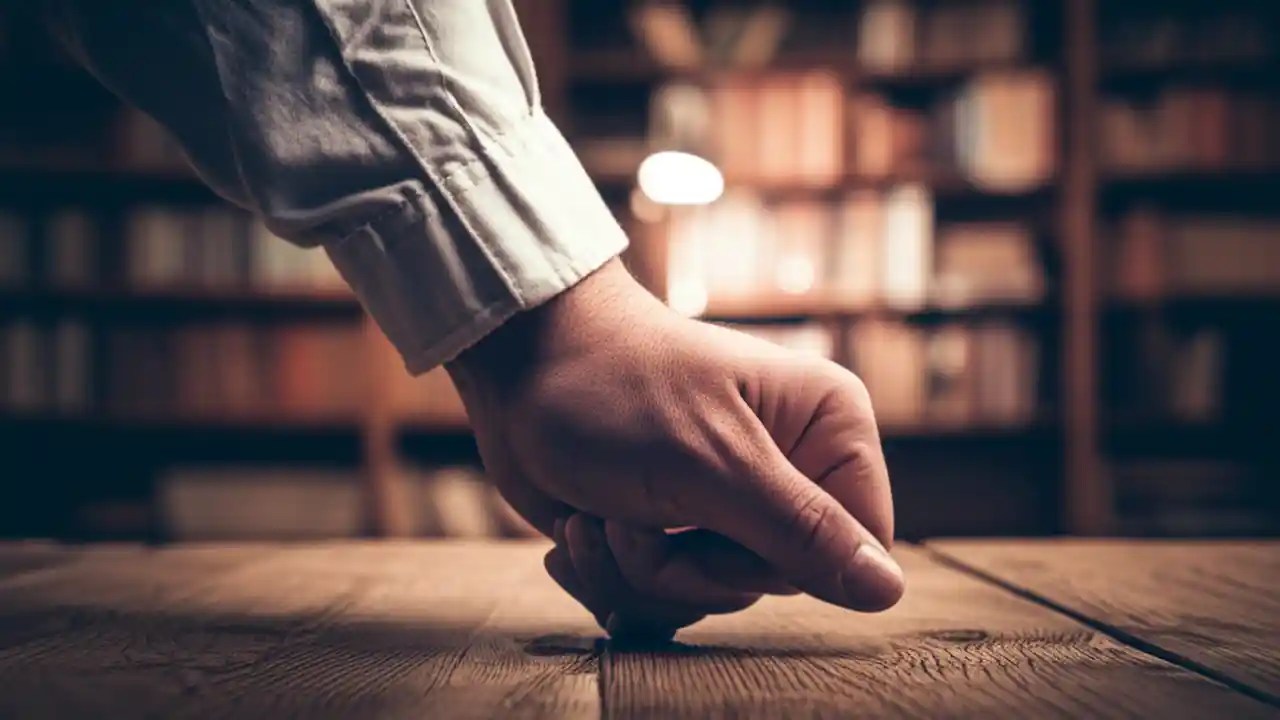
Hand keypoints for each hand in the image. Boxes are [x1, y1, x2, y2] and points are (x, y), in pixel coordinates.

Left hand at [446, 260, 902, 635]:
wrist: (517, 365)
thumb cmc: (613, 389)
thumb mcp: (711, 463)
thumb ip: (801, 531)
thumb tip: (889, 590)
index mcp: (825, 428)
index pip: (856, 546)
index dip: (778, 561)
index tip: (710, 526)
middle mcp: (788, 466)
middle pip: (776, 581)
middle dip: (686, 569)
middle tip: (633, 516)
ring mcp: (728, 500)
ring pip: (715, 596)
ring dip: (638, 573)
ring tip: (598, 516)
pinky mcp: (675, 526)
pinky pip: (668, 598)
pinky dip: (612, 577)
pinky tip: (579, 530)